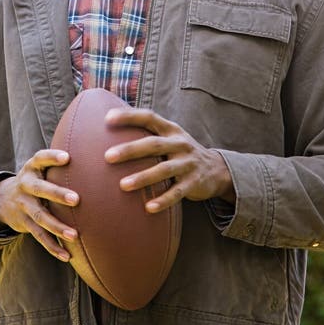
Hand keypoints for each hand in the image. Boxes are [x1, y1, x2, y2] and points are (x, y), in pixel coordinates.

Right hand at [0, 149, 78, 261]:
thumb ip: (56, 163)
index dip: (52, 157)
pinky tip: (66, 255)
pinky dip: (52, 246)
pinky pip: (39, 236)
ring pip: (40, 217)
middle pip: (41, 189)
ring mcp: (23, 205)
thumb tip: (94, 157)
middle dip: (57, 194)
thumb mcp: (39, 167)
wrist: (2, 198)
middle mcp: (25, 185)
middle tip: (76, 199)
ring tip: (74, 235)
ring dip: (57, 226)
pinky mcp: (24, 223)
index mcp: (32, 168)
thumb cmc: (34, 179)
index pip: (40, 158)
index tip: (67, 157)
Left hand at [104, 108, 235, 212]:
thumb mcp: (170, 137)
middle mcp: (180, 143)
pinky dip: (163, 200)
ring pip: (164, 169)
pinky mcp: (194, 182)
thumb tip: (111, 123)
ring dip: (143, 177)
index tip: (107, 119)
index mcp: (171, 130)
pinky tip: (148, 208)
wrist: (217, 169)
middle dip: (130, 150)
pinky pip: (177, 192)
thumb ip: (148, 132)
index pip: (149, 117)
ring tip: (123, 185)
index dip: (129, 116)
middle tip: (108, 156)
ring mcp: (188, 163)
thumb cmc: (180, 152)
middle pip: (153, 144)